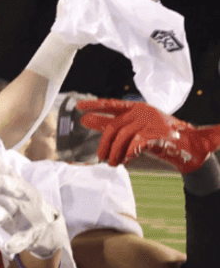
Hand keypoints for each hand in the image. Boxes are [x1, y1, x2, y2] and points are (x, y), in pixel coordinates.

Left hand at [0, 146, 66, 258]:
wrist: (51, 237)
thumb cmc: (30, 213)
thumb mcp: (15, 197)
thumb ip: (1, 182)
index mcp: (22, 191)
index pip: (7, 174)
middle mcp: (26, 201)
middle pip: (16, 190)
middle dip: (8, 186)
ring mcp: (30, 218)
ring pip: (17, 210)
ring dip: (6, 205)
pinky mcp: (32, 236)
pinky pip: (23, 239)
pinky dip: (16, 242)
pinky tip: (8, 246)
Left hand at [78, 99, 219, 172]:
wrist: (187, 147)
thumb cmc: (157, 137)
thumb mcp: (133, 129)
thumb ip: (110, 123)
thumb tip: (85, 120)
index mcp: (136, 107)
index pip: (111, 104)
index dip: (95, 105)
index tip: (79, 107)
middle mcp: (143, 112)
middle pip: (114, 126)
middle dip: (104, 144)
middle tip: (101, 157)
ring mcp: (151, 122)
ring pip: (123, 137)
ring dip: (115, 153)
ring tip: (112, 163)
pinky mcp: (158, 134)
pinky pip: (136, 144)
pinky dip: (127, 154)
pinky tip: (125, 160)